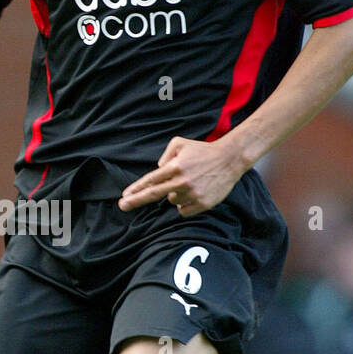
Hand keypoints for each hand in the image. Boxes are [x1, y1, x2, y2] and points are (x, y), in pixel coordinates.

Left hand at [119, 136, 245, 216]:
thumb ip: (165, 155)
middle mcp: (182, 182)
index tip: (124, 196)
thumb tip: (158, 170)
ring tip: (190, 183)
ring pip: (173, 201)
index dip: (136, 188)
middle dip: (135, 201)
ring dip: (175, 194)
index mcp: (175, 167)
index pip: (151, 180)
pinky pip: (184, 210)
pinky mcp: (202, 204)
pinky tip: (194, 193)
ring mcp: (192, 194)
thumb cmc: (203, 150)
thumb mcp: (181, 143)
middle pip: (154, 194)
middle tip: (122, 206)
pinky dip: (185, 204)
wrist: (230, 159)